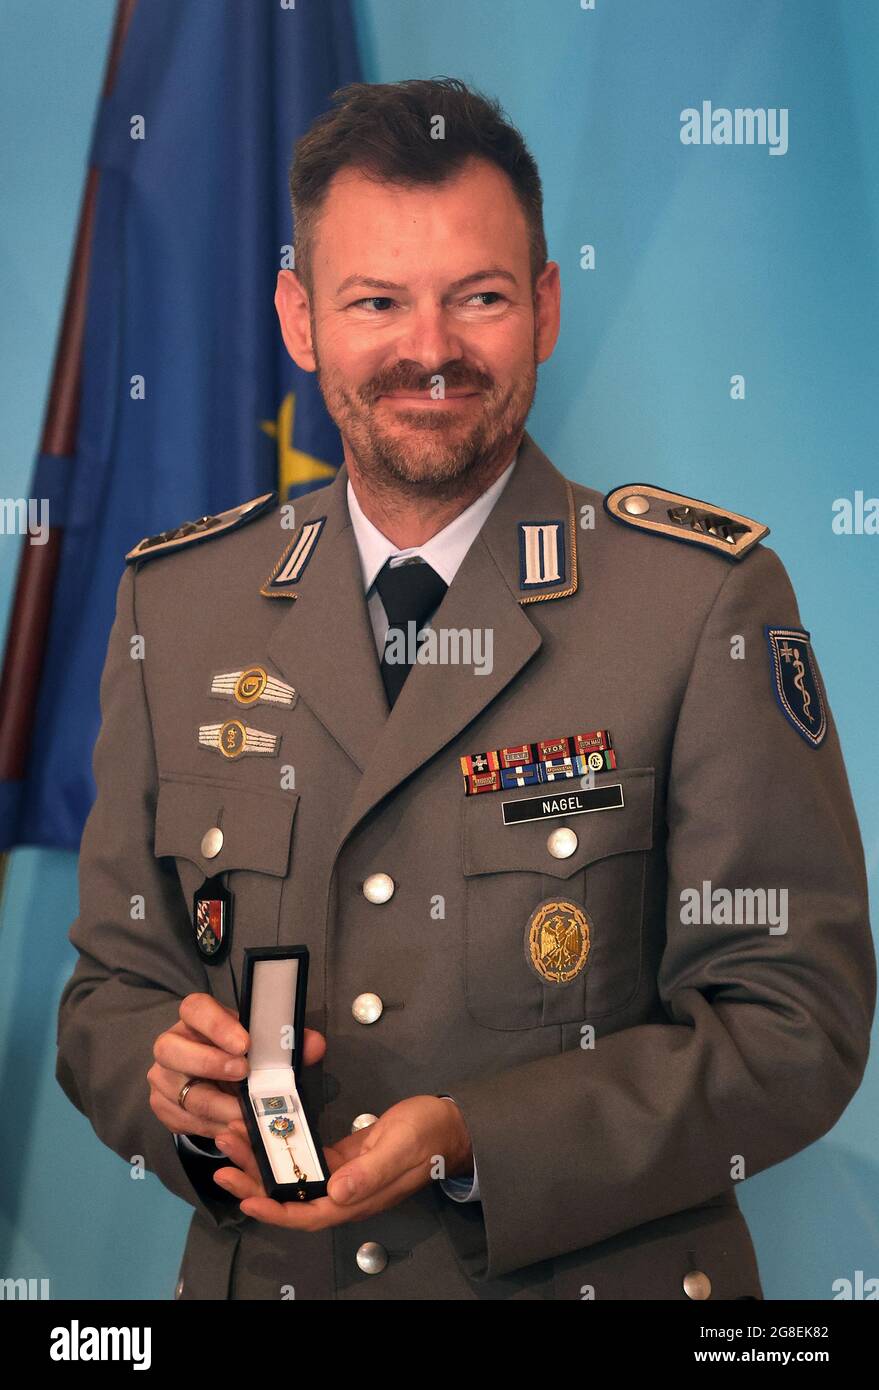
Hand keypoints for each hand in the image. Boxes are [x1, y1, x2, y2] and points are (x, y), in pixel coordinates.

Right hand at [148, 991, 325, 1140]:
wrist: (216, 1082)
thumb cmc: (241, 1054)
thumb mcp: (262, 1044)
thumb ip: (288, 1043)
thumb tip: (314, 1045)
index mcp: (196, 1017)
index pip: (195, 1009)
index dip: (217, 1024)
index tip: (244, 1044)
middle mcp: (171, 1044)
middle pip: (172, 1050)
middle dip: (210, 1064)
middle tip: (243, 1075)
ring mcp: (162, 1077)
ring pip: (182, 1092)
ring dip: (218, 1107)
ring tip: (246, 1115)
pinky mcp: (162, 1106)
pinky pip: (184, 1121)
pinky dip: (212, 1127)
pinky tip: (234, 1129)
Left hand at [212, 1095, 473, 1229]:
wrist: (449, 1124)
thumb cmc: (427, 1136)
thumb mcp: (400, 1148)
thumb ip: (370, 1173)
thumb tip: (335, 1192)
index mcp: (357, 1199)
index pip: (307, 1214)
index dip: (274, 1212)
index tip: (244, 1199)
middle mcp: (344, 1194)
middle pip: (291, 1199)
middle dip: (254, 1184)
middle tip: (222, 1162)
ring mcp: (343, 1177)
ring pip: (294, 1179)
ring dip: (263, 1164)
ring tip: (234, 1140)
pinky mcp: (343, 1159)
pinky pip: (305, 1160)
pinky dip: (283, 1150)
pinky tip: (265, 1136)